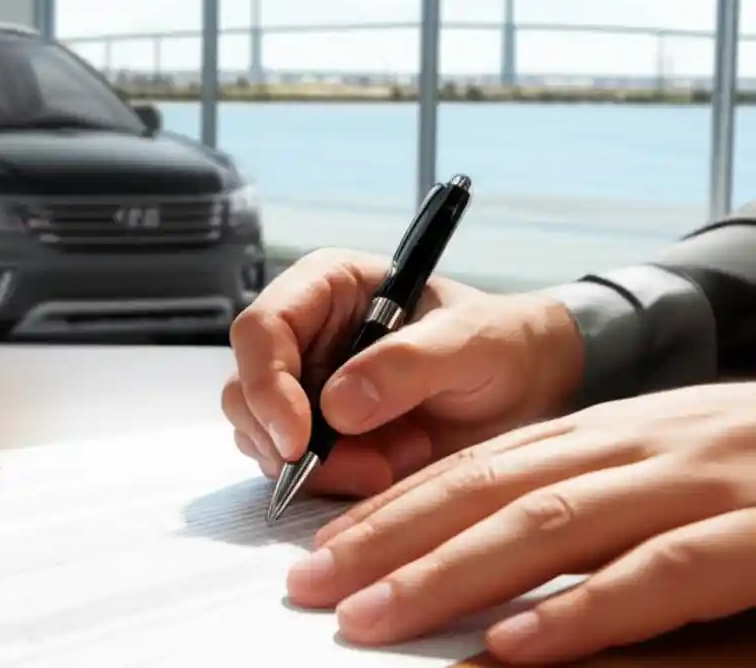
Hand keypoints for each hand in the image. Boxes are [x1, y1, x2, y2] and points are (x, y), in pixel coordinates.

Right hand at [223, 248, 582, 495]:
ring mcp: (303, 389)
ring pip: (262, 438)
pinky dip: (335, 482)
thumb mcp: (470, 341)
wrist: (524, 391)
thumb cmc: (499, 344)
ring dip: (322, 468)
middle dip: (292, 442)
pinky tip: (390, 468)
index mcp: (326, 287)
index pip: (260, 329)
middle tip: (367, 468)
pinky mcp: (314, 436)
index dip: (267, 385)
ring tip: (398, 460)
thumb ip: (407, 364)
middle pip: (246, 391)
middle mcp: (302, 337)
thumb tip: (335, 406)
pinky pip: (293, 470)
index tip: (298, 440)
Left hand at [289, 382, 755, 663]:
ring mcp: (707, 485)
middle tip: (311, 589)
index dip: (392, 510)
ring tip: (373, 617)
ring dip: (451, 574)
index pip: (478, 465)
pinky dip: (581, 612)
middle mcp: (646, 445)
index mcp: (616, 431)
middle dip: (391, 540)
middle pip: (490, 489)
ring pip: (554, 524)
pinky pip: (663, 575)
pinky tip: (512, 648)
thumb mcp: (671, 473)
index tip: (320, 554)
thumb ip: (589, 506)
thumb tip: (491, 571)